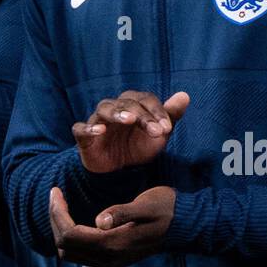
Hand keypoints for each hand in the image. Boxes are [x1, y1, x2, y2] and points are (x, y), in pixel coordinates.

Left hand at [49, 185, 175, 266]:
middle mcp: (109, 259)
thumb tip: (99, 221)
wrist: (186, 227)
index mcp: (114, 244)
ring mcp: (111, 262)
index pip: (70, 235)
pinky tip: (74, 219)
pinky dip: (71, 237)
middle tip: (56, 195)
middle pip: (64, 247)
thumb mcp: (147, 205)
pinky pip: (80, 254)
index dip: (57, 213)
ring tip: (61, 206)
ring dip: (61, 230)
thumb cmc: (168, 210)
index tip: (55, 191)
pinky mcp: (113, 260)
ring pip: (70, 254)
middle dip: (55, 220)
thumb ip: (123, 213)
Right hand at [73, 89, 188, 172]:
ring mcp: (98, 121)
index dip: (157, 111)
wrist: (119, 171)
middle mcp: (114, 108)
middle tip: (156, 131)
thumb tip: (185, 95)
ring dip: (117, 113)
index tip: (167, 128)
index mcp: (132, 104)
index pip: (145, 99)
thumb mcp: (158, 135)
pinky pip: (81, 128)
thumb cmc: (138, 146)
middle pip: (127, 103)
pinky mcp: (84, 136)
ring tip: (128, 120)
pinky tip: (99, 131)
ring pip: (104, 109)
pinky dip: (89, 128)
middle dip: (143, 116)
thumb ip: (170, 115)